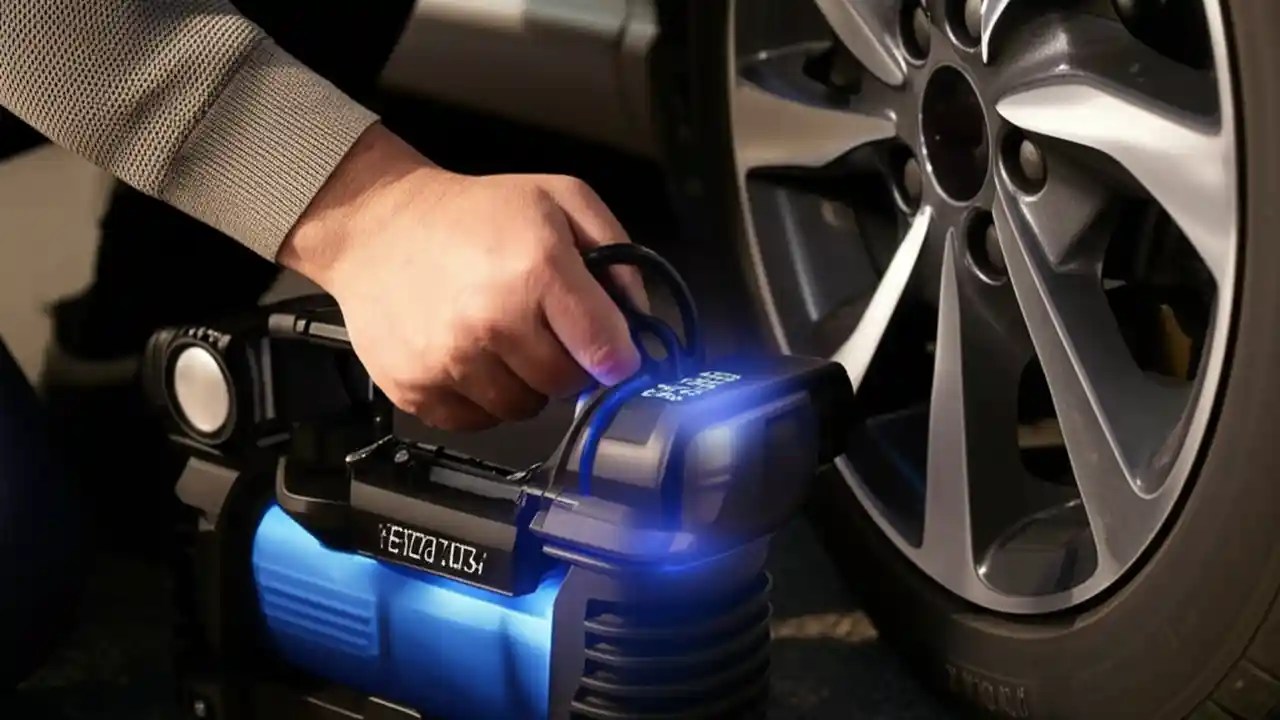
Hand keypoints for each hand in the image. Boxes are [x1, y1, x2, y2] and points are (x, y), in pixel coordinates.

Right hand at [279, 124, 645, 430]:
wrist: (377, 225)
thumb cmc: (472, 212)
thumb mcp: (560, 199)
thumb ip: (616, 252)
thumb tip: (640, 316)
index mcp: (537, 270)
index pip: (608, 352)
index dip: (618, 357)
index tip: (613, 354)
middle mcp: (493, 321)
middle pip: (566, 386)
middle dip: (567, 364)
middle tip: (546, 331)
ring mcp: (451, 360)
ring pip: (523, 409)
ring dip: (524, 383)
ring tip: (502, 338)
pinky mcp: (417, 388)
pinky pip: (476, 422)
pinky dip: (482, 399)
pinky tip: (471, 356)